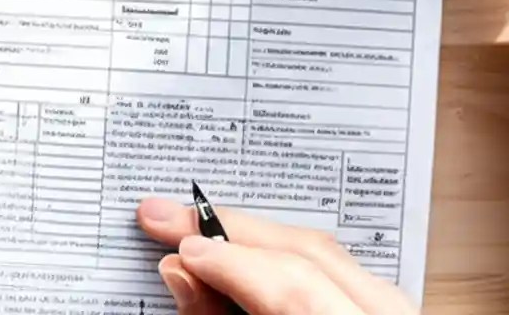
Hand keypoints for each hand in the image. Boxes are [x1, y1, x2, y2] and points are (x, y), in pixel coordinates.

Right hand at [136, 198, 417, 313]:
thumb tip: (183, 275)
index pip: (294, 290)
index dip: (231, 262)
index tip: (180, 246)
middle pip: (312, 255)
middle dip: (234, 231)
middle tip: (169, 219)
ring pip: (328, 255)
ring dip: (258, 239)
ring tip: (201, 231)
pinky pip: (338, 271)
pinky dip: (288, 260)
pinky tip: (249, 256)